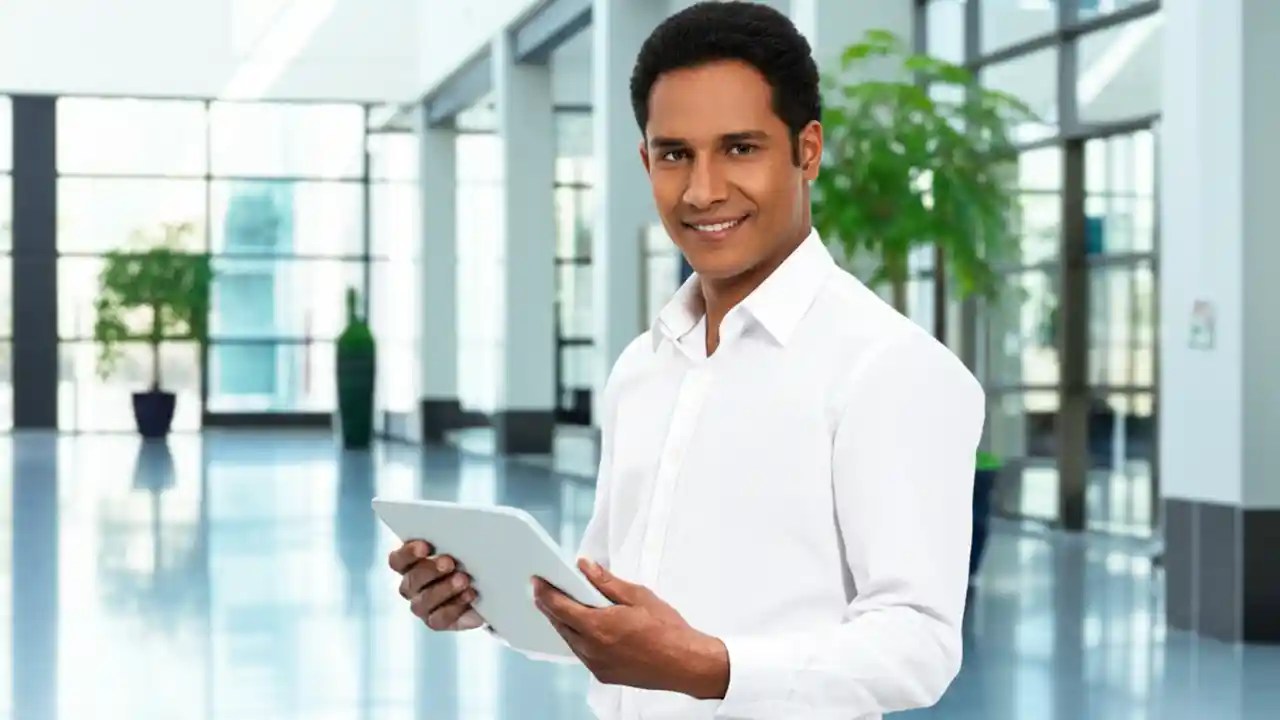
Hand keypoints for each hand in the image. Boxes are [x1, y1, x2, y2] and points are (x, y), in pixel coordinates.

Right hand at [388, 540, 484, 630]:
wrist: (487, 585)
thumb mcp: (462, 543)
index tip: (425, 546)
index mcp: (409, 562)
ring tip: (463, 579)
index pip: (398, 560)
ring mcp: (422, 605)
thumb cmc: (469, 555)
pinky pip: (439, 618)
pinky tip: (469, 595)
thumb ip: (452, 537)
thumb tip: (459, 526)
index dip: (408, 553)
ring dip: (444, 589)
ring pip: (423, 601)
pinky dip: (454, 606)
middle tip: (449, 562)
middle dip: (430, 570)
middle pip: (411, 581)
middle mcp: (411, 585)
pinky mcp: (437, 621)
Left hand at [533, 559, 728, 699]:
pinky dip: (577, 637)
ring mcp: (596, 665)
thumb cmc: (667, 629)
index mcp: (599, 626)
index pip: (560, 607)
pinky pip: (582, 653)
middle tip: (544, 589)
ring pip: (569, 639)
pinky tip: (583, 626)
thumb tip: (585, 566)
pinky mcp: (603, 675)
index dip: (544, 592)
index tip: (536, 581)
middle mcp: (592, 648)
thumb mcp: (638, 596)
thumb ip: (607, 582)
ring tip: (562, 605)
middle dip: (550, 606)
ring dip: (563, 622)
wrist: (685, 664)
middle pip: (560, 624)